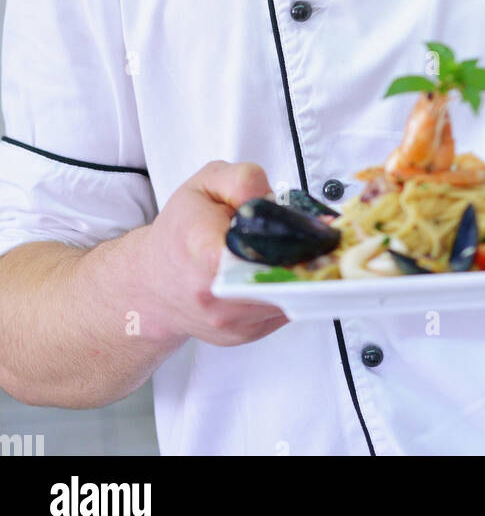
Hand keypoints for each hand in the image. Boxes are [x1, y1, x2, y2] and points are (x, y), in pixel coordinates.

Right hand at [131, 160, 289, 346]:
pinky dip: (284, 290)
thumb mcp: (205, 184)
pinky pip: (281, 310)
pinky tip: (272, 273)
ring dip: (295, 274)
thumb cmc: (179, 230)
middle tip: (301, 236)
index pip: (253, 248)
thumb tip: (274, 199)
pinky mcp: (241, 335)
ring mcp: (229, 321)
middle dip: (298, 253)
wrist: (152, 281)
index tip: (297, 226)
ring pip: (287, 295)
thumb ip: (243, 180)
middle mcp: (213, 294)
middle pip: (280, 273)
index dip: (283, 235)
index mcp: (202, 250)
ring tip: (284, 251)